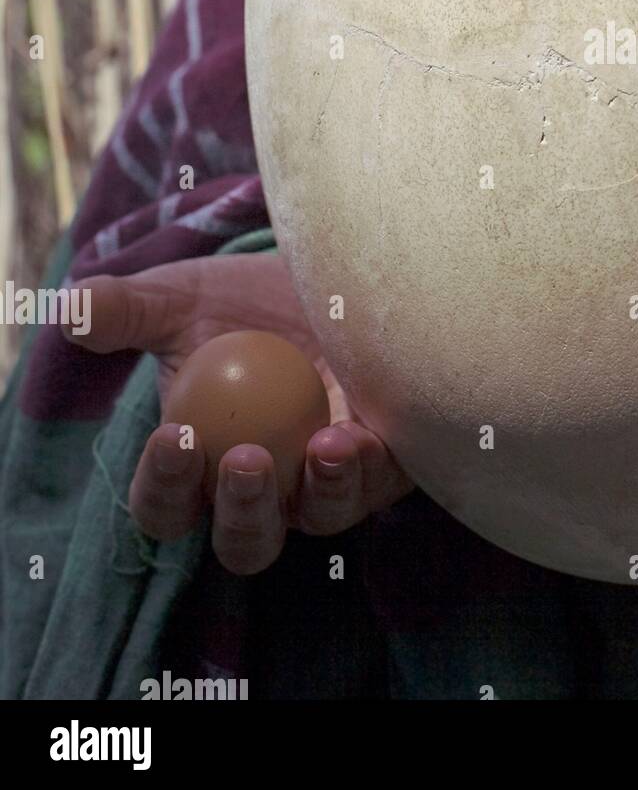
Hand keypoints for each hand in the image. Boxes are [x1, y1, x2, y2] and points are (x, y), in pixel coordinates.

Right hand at [67, 255, 411, 573]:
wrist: (321, 278)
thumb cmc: (240, 299)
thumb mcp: (181, 298)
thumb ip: (125, 309)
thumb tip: (72, 308)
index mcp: (198, 468)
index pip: (168, 505)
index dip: (165, 485)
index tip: (174, 437)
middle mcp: (263, 492)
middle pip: (246, 541)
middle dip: (242, 513)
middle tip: (244, 460)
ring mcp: (324, 483)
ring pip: (319, 521)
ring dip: (317, 495)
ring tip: (320, 448)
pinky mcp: (383, 462)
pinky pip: (376, 483)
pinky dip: (366, 468)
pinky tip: (357, 436)